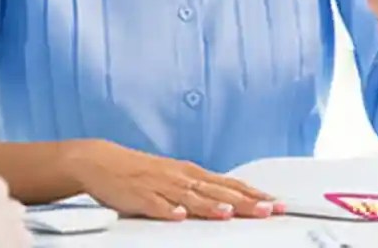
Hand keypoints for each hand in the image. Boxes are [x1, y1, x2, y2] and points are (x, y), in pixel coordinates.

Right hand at [65, 139, 282, 220]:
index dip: (254, 194)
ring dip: (211, 205)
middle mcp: (180, 177)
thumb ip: (202, 191)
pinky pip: (155, 204)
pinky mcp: (139, 196)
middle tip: (268, 209)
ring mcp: (160, 186)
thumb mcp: (176, 177)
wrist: (100, 161)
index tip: (277, 203)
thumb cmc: (141, 172)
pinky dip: (168, 210)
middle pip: (217, 191)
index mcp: (191, 173)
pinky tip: (179, 216)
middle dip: (244, 201)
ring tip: (230, 213)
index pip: (230, 184)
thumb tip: (233, 201)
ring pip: (191, 197)